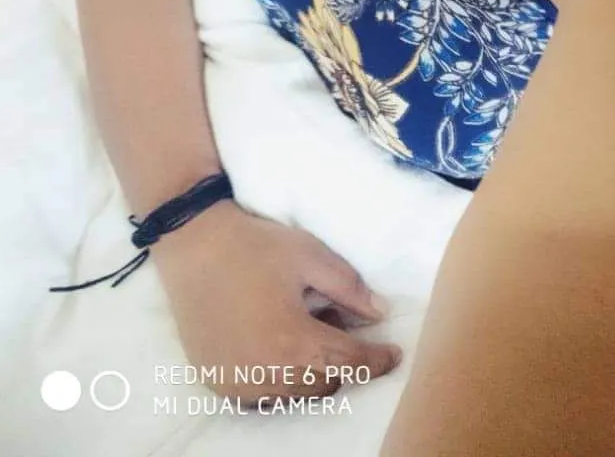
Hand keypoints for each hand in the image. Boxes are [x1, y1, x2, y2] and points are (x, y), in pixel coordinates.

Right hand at [151, 198, 402, 404]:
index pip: (350, 363)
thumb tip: (379, 314)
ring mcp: (239, 383)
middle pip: (325, 384)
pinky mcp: (218, 382)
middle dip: (346, 365)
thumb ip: (350, 288)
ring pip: (295, 395)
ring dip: (314, 374)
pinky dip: (282, 381)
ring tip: (314, 334)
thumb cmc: (255, 246)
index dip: (377, 360)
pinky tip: (282, 349)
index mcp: (294, 342)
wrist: (193, 245)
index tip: (394, 354)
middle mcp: (267, 373)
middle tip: (350, 334)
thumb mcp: (311, 256)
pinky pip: (263, 395)